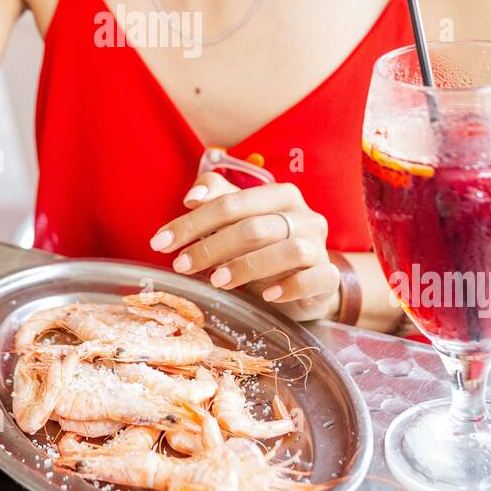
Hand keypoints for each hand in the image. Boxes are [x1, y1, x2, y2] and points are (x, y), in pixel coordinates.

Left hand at [149, 171, 341, 321]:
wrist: (309, 281)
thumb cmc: (265, 247)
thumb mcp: (239, 222)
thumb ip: (218, 202)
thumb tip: (193, 196)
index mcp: (279, 195)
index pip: (231, 202)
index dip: (193, 221)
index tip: (161, 242)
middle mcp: (304, 215)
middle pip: (255, 226)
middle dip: (212, 246)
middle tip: (182, 265)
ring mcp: (320, 245)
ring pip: (288, 249)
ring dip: (247, 265)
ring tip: (217, 281)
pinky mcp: (329, 276)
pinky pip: (316, 277)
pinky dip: (290, 286)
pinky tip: (266, 295)